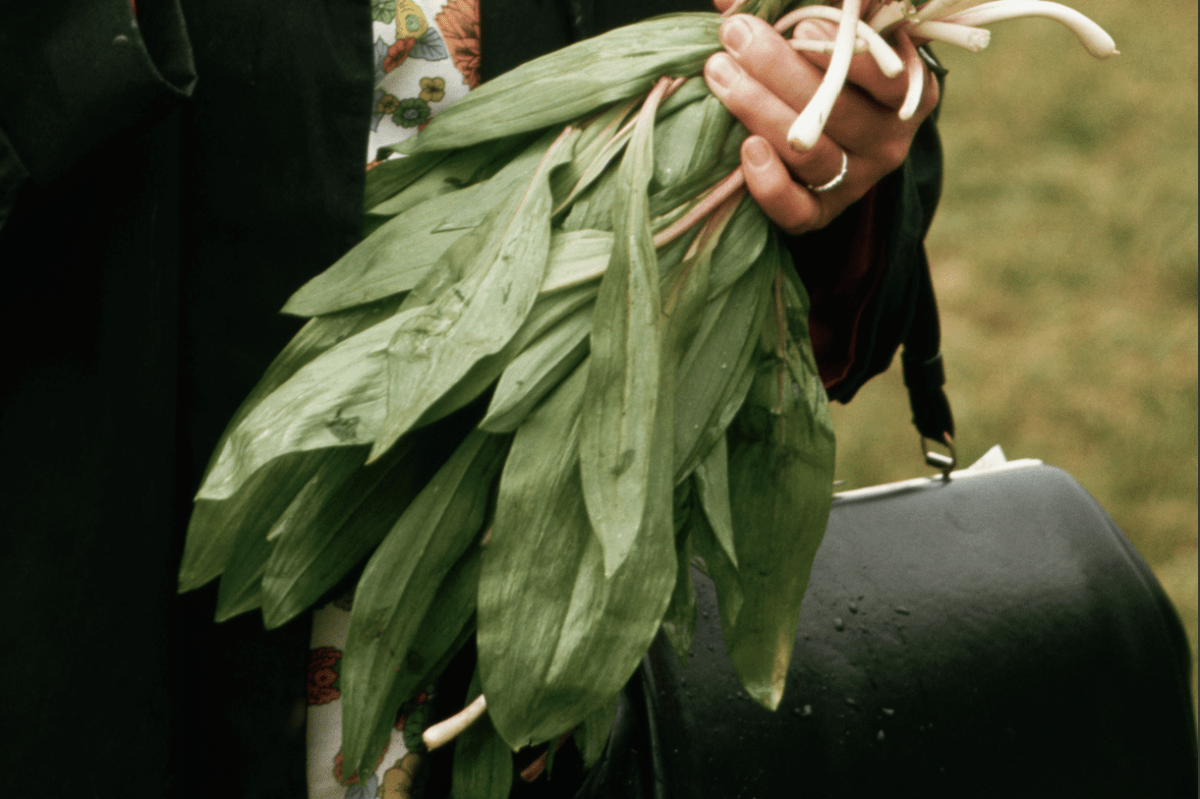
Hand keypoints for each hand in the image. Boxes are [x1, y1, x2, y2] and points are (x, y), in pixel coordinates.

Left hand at [704, 3, 938, 233]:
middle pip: (837, 108)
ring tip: (720, 73)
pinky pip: (798, 209)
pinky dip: (770, 183)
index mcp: (907, 89)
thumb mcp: (824, 33)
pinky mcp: (821, 214)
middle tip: (736, 35)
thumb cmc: (825, 69)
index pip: (887, 72)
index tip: (802, 25)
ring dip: (760, 109)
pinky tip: (747, 149)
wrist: (827, 141)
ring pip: (811, 151)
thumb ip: (798, 7)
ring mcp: (856, 180)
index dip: (844, 49)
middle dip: (778, 67)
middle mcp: (889, 139)